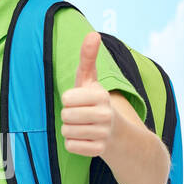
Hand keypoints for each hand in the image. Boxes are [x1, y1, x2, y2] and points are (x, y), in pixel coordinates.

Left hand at [59, 32, 114, 157]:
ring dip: (70, 130)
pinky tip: (85, 138)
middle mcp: (106, 115)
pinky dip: (74, 143)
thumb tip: (93, 33)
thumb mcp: (91, 80)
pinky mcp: (99, 150)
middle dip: (68, 115)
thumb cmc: (96, 102)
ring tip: (83, 126)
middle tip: (80, 115)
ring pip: (67, 132)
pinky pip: (71, 146)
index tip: (79, 101)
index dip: (68, 100)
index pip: (66, 98)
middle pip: (65, 116)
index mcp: (102, 96)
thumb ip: (88, 58)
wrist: (118, 134)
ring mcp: (103, 134)